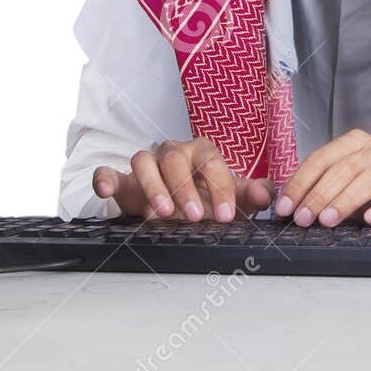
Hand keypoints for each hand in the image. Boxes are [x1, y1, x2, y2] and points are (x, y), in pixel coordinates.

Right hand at [93, 138, 272, 221]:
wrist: (179, 208)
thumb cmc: (208, 198)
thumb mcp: (232, 199)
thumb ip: (250, 195)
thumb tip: (266, 194)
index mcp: (202, 153)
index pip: (212, 162)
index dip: (220, 187)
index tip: (224, 215)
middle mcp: (173, 153)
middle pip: (176, 159)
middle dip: (186, 188)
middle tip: (195, 216)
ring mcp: (147, 164)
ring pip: (143, 160)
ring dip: (154, 185)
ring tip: (162, 213)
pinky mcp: (123, 180)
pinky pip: (109, 172)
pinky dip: (104, 178)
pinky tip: (105, 189)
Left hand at [274, 129, 370, 225]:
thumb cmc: (368, 195)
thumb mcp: (339, 186)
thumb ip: (317, 187)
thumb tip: (285, 204)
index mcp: (356, 142)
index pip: (322, 158)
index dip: (300, 182)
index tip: (284, 206)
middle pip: (344, 168)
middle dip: (318, 194)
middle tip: (302, 218)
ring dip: (345, 200)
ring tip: (327, 220)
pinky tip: (370, 219)